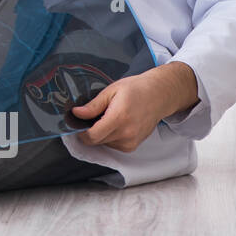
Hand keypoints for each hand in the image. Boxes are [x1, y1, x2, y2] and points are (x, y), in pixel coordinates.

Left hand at [71, 62, 199, 152]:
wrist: (159, 95)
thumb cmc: (136, 89)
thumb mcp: (111, 91)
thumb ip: (93, 105)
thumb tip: (76, 113)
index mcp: (119, 118)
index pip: (92, 136)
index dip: (80, 132)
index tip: (77, 123)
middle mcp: (126, 133)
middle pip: (96, 141)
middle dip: (89, 131)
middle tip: (92, 116)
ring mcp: (131, 141)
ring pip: (103, 143)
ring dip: (100, 134)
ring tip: (108, 117)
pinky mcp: (133, 146)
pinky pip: (113, 145)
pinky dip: (109, 137)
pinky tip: (116, 123)